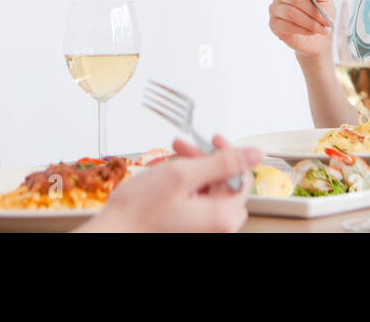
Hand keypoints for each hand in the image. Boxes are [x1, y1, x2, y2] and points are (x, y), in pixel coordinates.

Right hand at [83, 136, 261, 232]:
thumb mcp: (183, 175)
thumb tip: (255, 154)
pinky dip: (186, 186)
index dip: (227, 152)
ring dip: (192, 171)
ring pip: (209, 191)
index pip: (241, 176)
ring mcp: (204, 229)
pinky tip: (167, 177)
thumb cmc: (141, 210)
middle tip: (183, 148)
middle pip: (224, 183)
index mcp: (223, 216)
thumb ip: (223, 163)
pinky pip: (198, 202)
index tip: (211, 138)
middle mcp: (218, 227)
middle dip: (205, 161)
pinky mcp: (191, 229)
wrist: (114, 232)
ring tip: (169, 160)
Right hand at [269, 0, 333, 57]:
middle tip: (327, 20)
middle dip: (313, 10)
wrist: (317, 38)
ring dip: (310, 22)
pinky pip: (287, 26)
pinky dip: (303, 29)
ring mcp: (274, 10)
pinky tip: (312, 32)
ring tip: (323, 29)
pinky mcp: (274, 25)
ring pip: (291, 13)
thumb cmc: (320, 15)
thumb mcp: (325, 0)